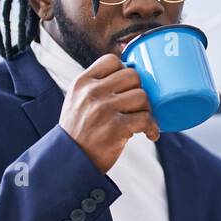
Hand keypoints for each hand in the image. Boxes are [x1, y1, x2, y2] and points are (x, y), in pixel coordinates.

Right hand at [58, 53, 159, 172]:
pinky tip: (150, 134)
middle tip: (137, 105)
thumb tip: (127, 74)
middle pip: (132, 76)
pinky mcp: (116, 127)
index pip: (112, 60)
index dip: (125, 70)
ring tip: (142, 120)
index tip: (127, 85)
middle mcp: (93, 92)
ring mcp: (104, 109)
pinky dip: (153, 128)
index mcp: (83, 82)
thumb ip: (95, 87)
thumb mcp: (77, 100)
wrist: (68, 160)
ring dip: (147, 109)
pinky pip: (146, 119)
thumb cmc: (77, 131)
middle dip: (139, 90)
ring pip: (142, 96)